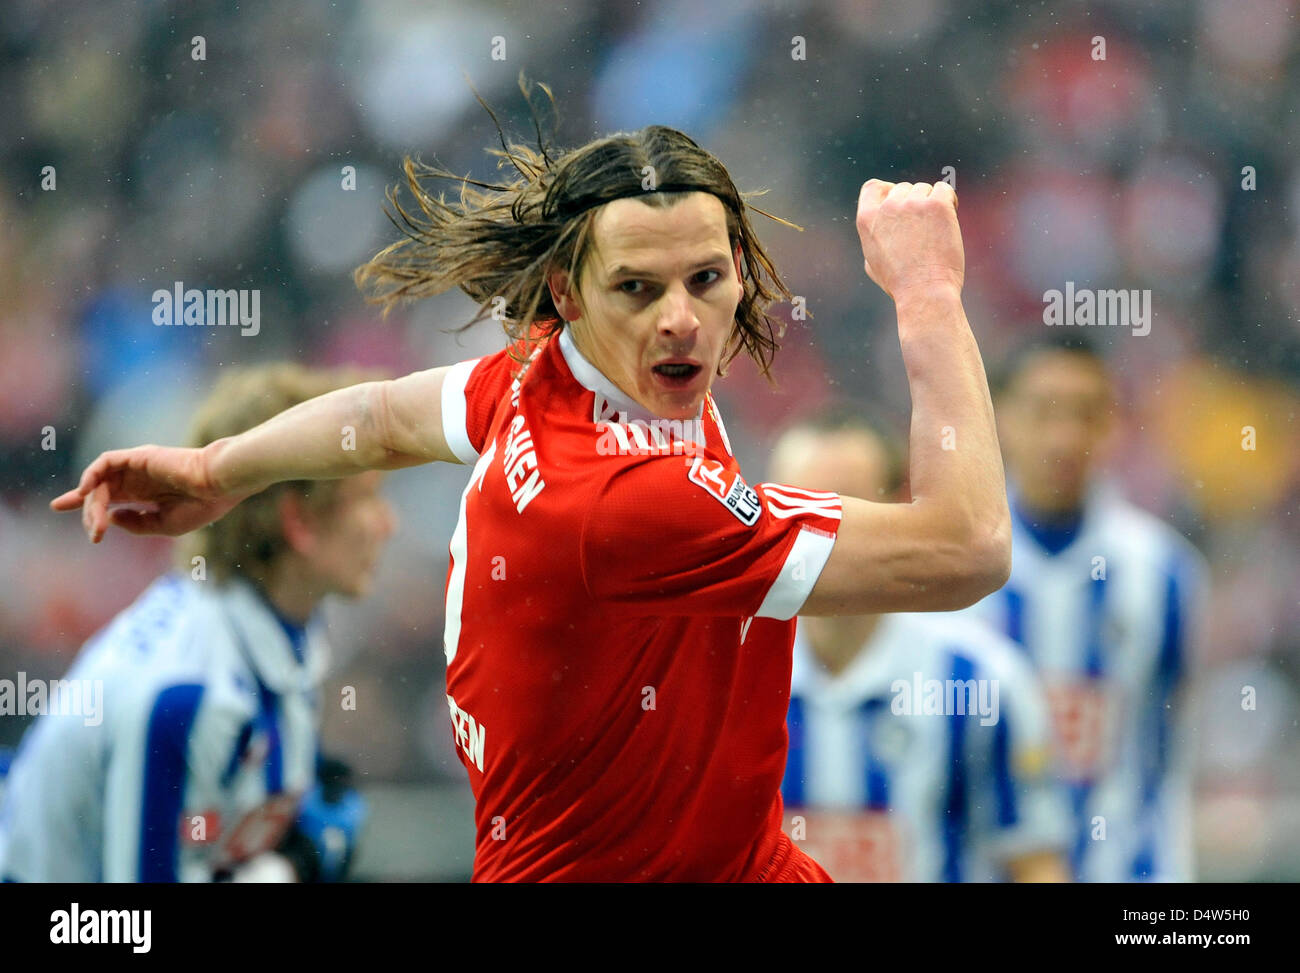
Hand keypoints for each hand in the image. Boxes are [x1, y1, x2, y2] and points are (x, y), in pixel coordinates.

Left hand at [50, 443, 246, 542]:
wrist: (219, 486)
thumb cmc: (200, 506)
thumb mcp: (164, 526)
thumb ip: (136, 524)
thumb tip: (111, 518)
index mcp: (148, 494)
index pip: (110, 498)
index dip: (86, 506)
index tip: (59, 509)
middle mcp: (139, 479)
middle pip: (101, 493)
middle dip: (88, 512)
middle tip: (94, 533)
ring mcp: (137, 467)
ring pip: (101, 481)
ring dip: (92, 502)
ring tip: (96, 522)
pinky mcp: (138, 456)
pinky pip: (105, 461)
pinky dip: (92, 474)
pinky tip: (87, 490)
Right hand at [855, 179, 963, 302]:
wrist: (923, 292)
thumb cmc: (900, 284)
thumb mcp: (872, 262)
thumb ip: (875, 238)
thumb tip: (883, 225)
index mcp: (867, 220)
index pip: (873, 187)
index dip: (888, 192)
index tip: (900, 205)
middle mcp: (887, 208)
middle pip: (903, 189)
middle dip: (914, 204)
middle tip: (923, 230)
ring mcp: (912, 204)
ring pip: (925, 190)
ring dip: (932, 205)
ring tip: (936, 232)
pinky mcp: (936, 205)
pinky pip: (945, 190)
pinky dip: (950, 202)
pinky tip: (950, 220)